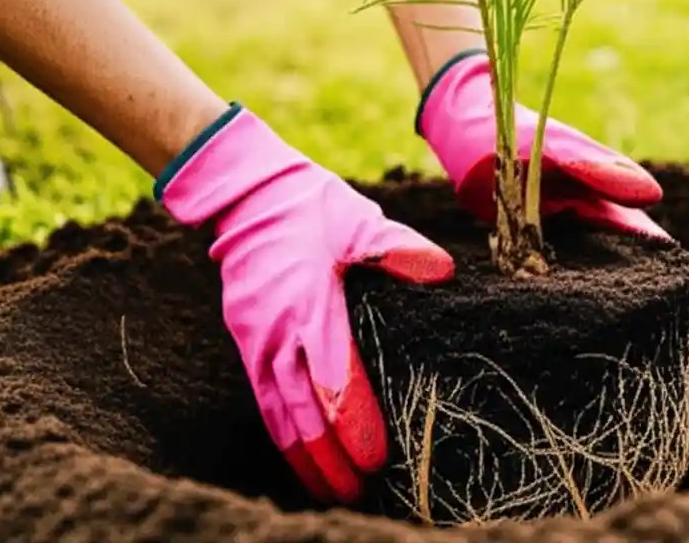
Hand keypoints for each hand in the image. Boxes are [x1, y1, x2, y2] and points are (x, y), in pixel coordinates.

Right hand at [157, 104, 454, 501]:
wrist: (246, 196)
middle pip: (303, 412)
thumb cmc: (310, 209)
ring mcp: (257, 342)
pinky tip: (303, 460)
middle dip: (331, 458)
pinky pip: (265, 401)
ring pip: (280, 416)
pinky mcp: (248, 344)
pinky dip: (285, 436)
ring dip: (306, 458)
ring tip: (336, 492)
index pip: (332, 378)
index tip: (375, 457)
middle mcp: (277, 333)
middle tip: (362, 492)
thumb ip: (398, 250)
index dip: (352, 423)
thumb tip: (442, 271)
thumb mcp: (358, 220)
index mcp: (308, 304)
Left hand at [416, 51, 688, 323]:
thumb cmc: (514, 132)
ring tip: (644, 354)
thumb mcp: (555, 148)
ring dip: (622, 316)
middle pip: (638, 275)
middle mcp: (591, 228)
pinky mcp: (527, 254)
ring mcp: (561, 243)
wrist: (466, 125)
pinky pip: (558, 289)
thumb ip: (597, 166)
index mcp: (607, 204)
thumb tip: (654, 196)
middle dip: (667, 310)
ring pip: (601, 287)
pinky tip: (574, 341)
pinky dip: (574, 311)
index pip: (660, 250)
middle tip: (688, 350)